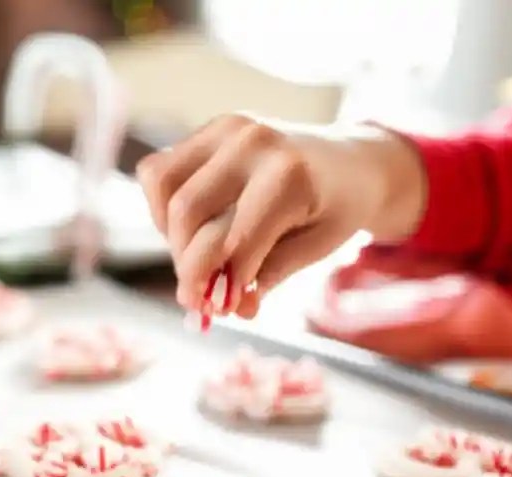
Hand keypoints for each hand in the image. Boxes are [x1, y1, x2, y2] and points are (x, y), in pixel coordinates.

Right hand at [135, 114, 420, 317]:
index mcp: (290, 177)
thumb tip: (233, 308)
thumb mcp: (316, 249)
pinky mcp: (212, 127)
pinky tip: (189, 226)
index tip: (212, 313)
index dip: (216, 284)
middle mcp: (254, 143)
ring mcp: (228, 128)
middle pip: (186, 213)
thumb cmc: (335, 209)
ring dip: (169, 234)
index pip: (231, 241)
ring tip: (195, 255)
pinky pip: (160, 170)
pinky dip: (162, 205)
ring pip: (164, 188)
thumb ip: (270, 275)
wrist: (351, 160)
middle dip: (186, 263)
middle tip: (197, 296)